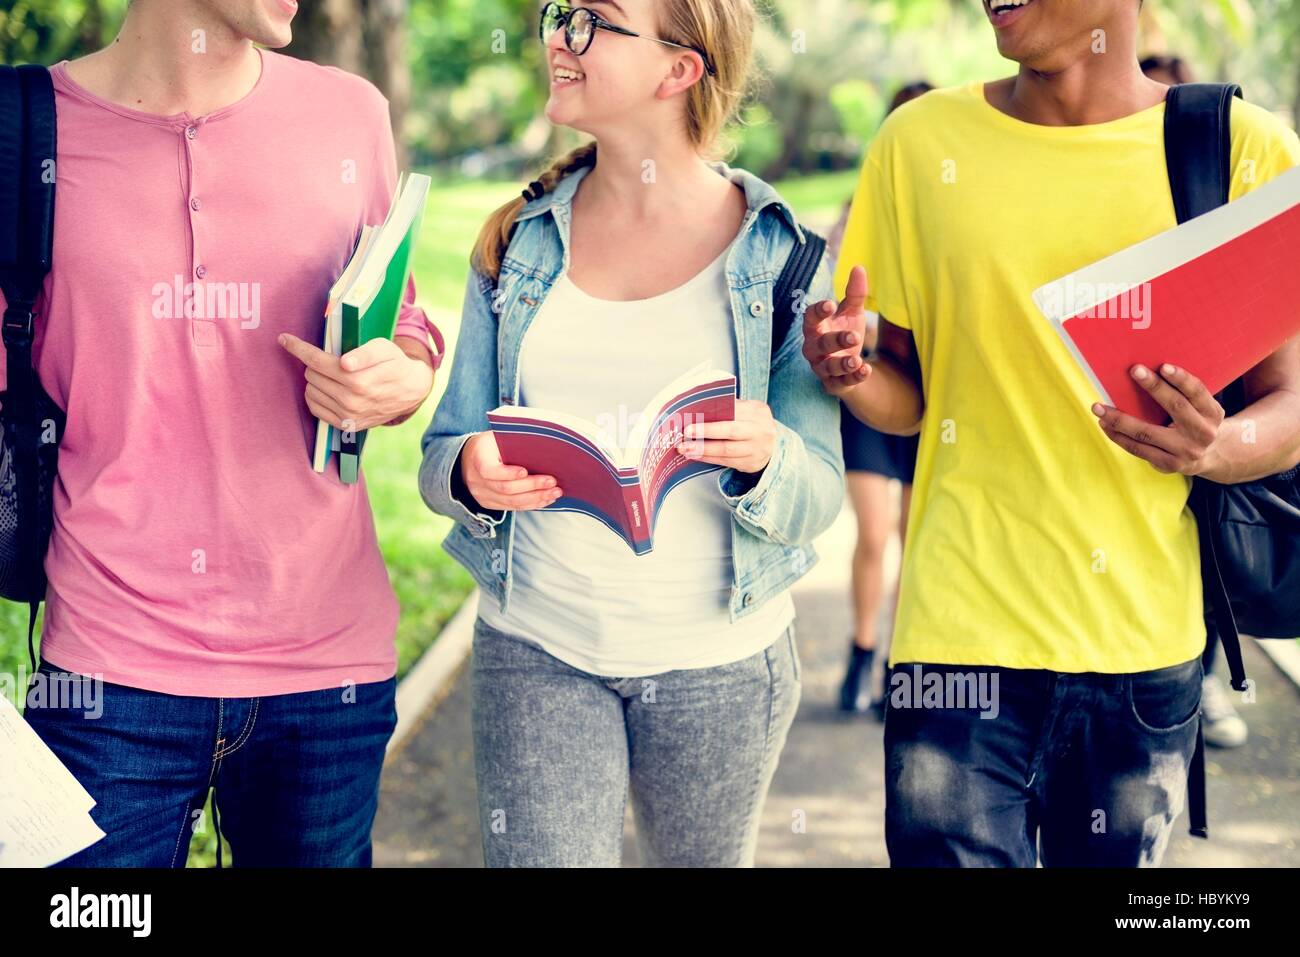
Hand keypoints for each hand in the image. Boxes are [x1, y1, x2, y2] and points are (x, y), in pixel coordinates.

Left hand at [279, 333, 432, 430]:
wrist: (410, 391)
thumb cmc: (394, 364)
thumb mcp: (385, 349)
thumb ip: (365, 353)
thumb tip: (345, 363)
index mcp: (359, 380)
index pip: (317, 361)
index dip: (298, 348)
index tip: (284, 339)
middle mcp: (351, 401)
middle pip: (311, 374)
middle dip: (316, 364)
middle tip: (332, 360)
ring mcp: (347, 416)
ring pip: (310, 390)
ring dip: (317, 380)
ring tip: (334, 376)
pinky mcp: (345, 425)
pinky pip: (314, 407)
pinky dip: (316, 395)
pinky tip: (329, 389)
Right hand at [460, 431, 561, 510]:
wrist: (469, 459)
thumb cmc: (490, 444)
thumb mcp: (496, 436)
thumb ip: (512, 440)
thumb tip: (543, 442)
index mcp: (478, 459)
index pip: (490, 471)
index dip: (508, 473)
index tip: (525, 471)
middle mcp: (477, 480)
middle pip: (506, 488)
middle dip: (532, 486)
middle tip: (552, 482)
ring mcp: (482, 495)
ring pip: (512, 501)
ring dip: (536, 498)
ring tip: (555, 492)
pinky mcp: (490, 504)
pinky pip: (513, 507)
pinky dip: (532, 504)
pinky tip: (546, 499)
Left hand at [678, 400, 775, 473]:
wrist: (772, 444)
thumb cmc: (751, 424)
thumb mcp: (747, 410)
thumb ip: (729, 409)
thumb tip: (698, 410)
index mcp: (757, 411)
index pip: (733, 410)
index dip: (712, 415)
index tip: (692, 418)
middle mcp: (761, 430)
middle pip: (731, 431)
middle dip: (706, 432)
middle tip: (686, 433)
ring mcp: (758, 448)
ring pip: (727, 450)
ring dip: (703, 449)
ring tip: (685, 448)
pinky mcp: (752, 463)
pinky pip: (726, 461)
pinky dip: (709, 458)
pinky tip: (696, 455)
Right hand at [802, 265, 871, 396]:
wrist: (849, 365)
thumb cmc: (844, 332)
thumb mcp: (851, 313)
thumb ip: (854, 293)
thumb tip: (859, 267)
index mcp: (816, 328)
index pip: (810, 318)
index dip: (818, 312)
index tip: (830, 305)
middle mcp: (814, 348)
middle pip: (820, 344)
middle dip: (835, 340)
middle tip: (854, 336)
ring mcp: (823, 368)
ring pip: (828, 367)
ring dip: (841, 364)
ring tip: (856, 360)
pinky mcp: (835, 384)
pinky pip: (842, 382)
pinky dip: (854, 378)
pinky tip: (865, 370)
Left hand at [1093, 363, 1225, 474]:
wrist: (1210, 456)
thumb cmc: (1195, 421)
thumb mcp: (1201, 408)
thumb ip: (1183, 394)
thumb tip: (1146, 371)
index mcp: (1212, 413)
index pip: (1198, 392)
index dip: (1182, 379)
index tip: (1163, 366)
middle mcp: (1203, 432)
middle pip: (1176, 407)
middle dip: (1153, 387)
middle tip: (1133, 371)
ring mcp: (1186, 451)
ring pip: (1147, 433)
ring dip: (1120, 419)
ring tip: (1099, 408)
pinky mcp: (1169, 464)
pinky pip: (1138, 449)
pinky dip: (1119, 436)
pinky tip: (1106, 425)